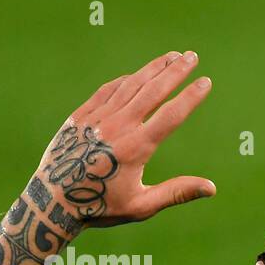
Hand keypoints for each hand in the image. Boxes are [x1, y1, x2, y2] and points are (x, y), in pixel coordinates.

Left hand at [0, 50, 214, 264]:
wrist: (52, 201)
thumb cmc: (99, 207)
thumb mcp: (140, 206)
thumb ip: (176, 193)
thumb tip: (212, 188)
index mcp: (136, 148)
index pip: (171, 115)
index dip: (191, 96)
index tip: (205, 82)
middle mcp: (118, 127)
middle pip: (153, 91)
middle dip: (175, 71)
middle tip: (192, 57)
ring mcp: (97, 118)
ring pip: (130, 85)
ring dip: (153, 69)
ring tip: (171, 57)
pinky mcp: (80, 116)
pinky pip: (107, 90)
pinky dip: (125, 80)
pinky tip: (137, 75)